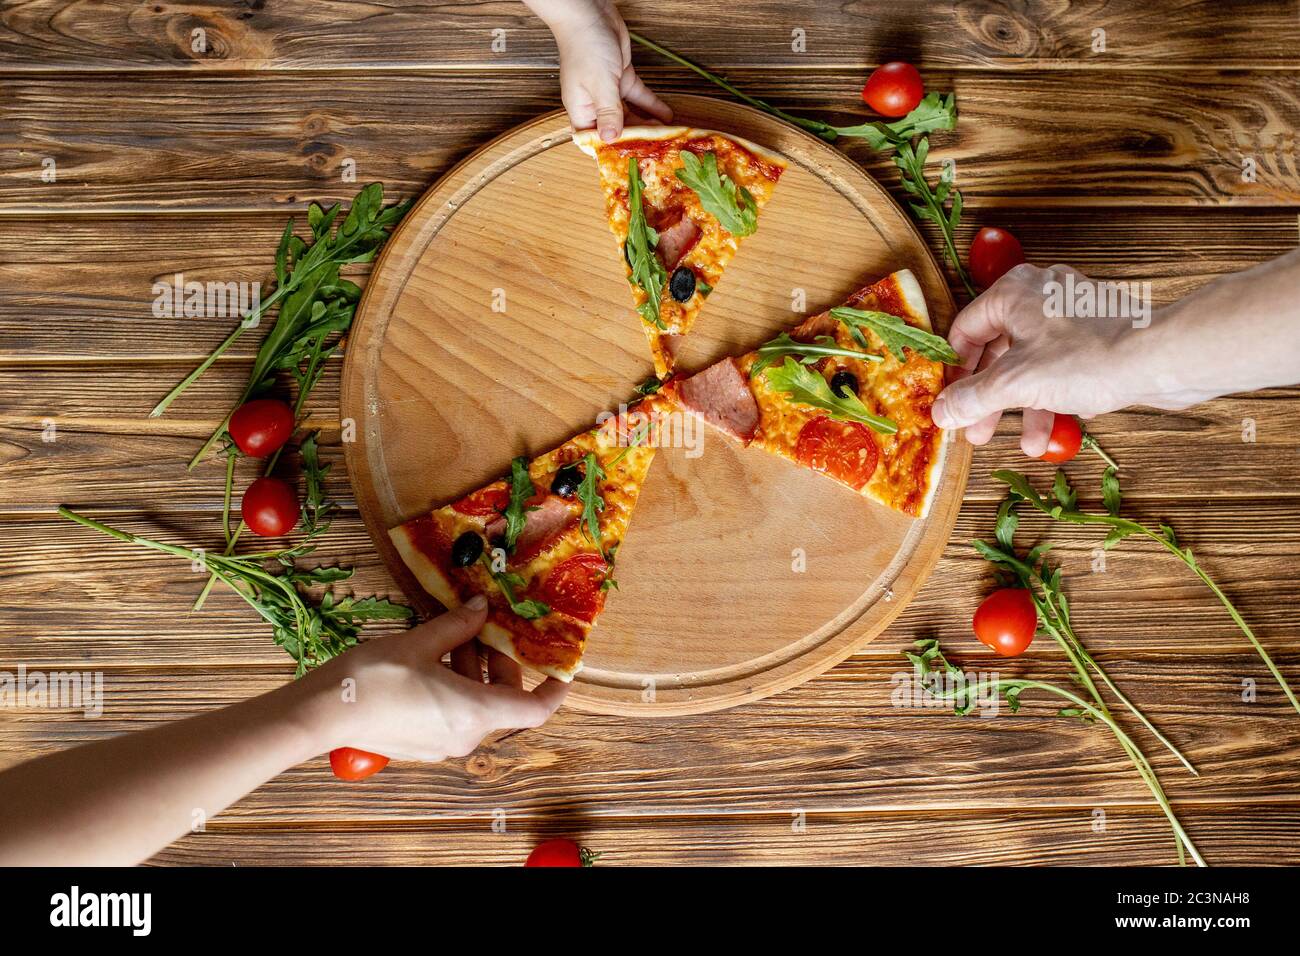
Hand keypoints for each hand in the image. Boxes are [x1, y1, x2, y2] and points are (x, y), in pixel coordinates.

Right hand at [297, 596, 568, 760]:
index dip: (555, 687)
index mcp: (475, 712)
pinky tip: (431, 653)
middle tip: (484, 627)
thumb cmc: (374, 679)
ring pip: (475, 702)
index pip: (535, 709)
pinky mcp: (422, 743)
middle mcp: (466, 735)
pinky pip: (453, 711)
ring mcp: (443, 743)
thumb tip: (481, 609)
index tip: (562, 665)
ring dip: (471, 666)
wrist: (320, 714)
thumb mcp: (421, 641)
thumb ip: (457, 626)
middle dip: (498, 660)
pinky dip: (453, 681)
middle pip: (503, 698)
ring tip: (451, 631)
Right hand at [527, 0, 671, 138]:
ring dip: (647, 124)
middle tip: (656, 152)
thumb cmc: (585, 47)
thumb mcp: (599, 84)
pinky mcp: (622, 77)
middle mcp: (594, 103)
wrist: (589, 12)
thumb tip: (610, 139)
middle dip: (635, 140)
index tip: (628, 163)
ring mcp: (609, 90)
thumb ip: (608, 112)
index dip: (609, 151)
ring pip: (630, 114)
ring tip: (666, 137)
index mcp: (581, 109)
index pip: (594, 139)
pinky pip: (639, 96)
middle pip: (616, 128)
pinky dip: (652, 105)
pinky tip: (667, 116)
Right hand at [931, 263, 1142, 456]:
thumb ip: (973, 398)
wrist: (1160, 358)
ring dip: (1027, 408)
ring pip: (1033, 364)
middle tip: (980, 431)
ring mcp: (1072, 314)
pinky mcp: (1099, 334)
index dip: (955, 371)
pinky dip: (1057, 397)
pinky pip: (1063, 367)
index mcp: (1014, 292)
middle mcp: (1041, 296)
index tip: (952, 402)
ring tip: (1030, 443)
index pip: (965, 330)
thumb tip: (941, 411)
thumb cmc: (1086, 358)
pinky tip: (1063, 426)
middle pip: (999, 352)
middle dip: (992, 400)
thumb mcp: (1015, 383)